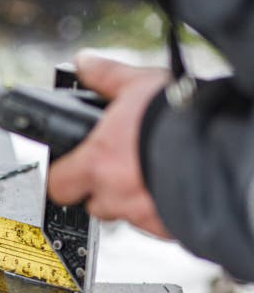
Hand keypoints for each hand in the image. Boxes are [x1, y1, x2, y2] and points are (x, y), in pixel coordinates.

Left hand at [47, 52, 171, 237]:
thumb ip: (107, 77)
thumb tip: (85, 64)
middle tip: (119, 167)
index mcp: (98, 162)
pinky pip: (158, 223)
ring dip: (133, 199)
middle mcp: (116, 195)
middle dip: (101, 189)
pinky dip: (162, 209)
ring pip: (126, 215)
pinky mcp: (172, 228)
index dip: (62, 176)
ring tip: (152, 171)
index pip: (57, 184)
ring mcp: (144, 215)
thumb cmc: (186, 116)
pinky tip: (175, 185)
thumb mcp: (141, 84)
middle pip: (93, 204)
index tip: (70, 167)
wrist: (235, 147)